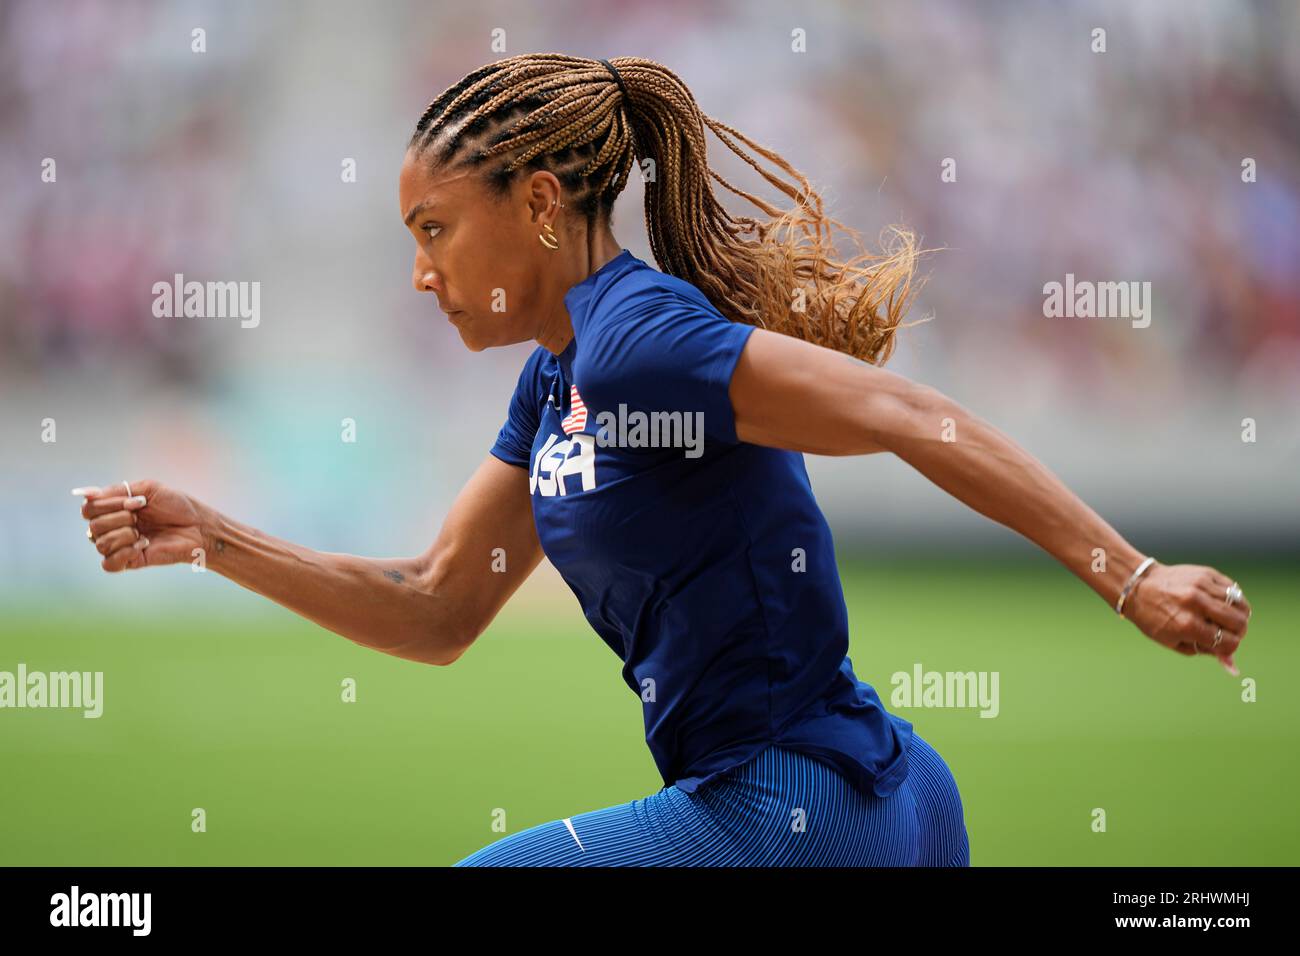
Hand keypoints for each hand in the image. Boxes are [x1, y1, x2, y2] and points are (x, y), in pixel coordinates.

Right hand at [74, 479, 207, 571]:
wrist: (199, 526)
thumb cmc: (177, 506)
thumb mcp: (148, 489)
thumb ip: (117, 490)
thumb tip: (83, 493)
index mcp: (114, 509)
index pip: (88, 509)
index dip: (108, 505)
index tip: (137, 502)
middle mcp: (113, 528)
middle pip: (93, 525)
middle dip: (119, 518)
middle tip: (141, 517)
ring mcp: (121, 545)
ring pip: (100, 543)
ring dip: (124, 534)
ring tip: (144, 533)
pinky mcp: (130, 562)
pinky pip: (108, 564)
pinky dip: (123, 553)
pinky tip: (143, 545)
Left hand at [1121, 562, 1250, 675]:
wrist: (1138, 586)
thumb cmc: (1153, 618)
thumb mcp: (1174, 642)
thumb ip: (1205, 651)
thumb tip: (1233, 667)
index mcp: (1187, 625)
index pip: (1228, 642)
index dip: (1230, 648)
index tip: (1224, 646)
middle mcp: (1196, 604)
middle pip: (1239, 623)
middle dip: (1238, 632)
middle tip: (1229, 632)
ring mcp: (1202, 586)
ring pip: (1240, 605)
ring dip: (1239, 615)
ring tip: (1227, 618)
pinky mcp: (1205, 573)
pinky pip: (1233, 589)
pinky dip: (1233, 599)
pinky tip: (1222, 603)